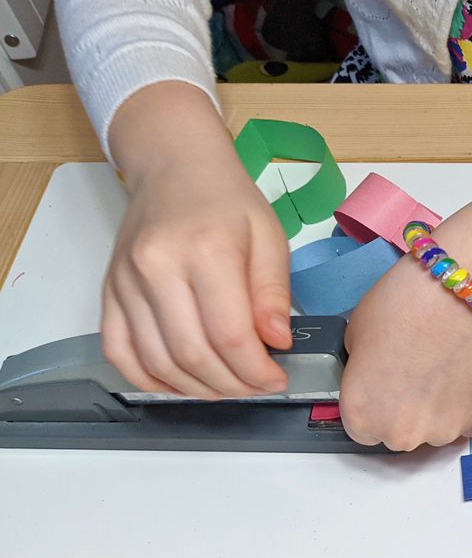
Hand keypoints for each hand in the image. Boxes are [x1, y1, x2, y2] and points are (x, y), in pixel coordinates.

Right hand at [103, 83, 291, 398]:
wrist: (175, 168)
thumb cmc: (226, 202)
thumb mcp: (270, 238)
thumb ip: (274, 294)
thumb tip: (277, 343)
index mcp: (206, 251)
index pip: (230, 335)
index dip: (256, 370)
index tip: (276, 378)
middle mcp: (157, 267)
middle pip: (192, 354)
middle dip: (231, 385)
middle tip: (255, 386)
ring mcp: (126, 282)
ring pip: (157, 361)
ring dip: (196, 389)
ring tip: (227, 387)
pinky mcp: (109, 292)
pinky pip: (118, 352)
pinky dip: (150, 379)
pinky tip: (181, 383)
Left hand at [338, 182, 471, 448]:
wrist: (457, 296)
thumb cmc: (397, 308)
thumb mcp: (354, 337)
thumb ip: (360, 371)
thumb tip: (374, 378)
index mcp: (361, 416)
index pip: (360, 429)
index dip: (371, 405)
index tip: (381, 384)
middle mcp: (398, 436)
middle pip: (396, 435)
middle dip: (401, 413)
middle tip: (412, 375)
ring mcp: (440, 433)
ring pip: (432, 431)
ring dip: (433, 412)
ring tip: (440, 373)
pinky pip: (463, 422)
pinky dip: (462, 405)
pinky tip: (461, 376)